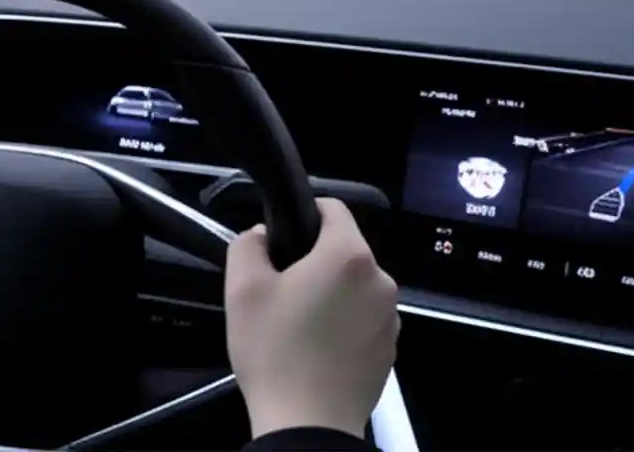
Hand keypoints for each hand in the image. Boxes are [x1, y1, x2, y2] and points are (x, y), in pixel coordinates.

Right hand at [225, 198, 399, 439]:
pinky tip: (318, 348)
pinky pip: (365, 319)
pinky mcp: (391, 348)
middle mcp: (380, 280)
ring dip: (332, 294)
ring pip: (356, 287)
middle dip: (315, 261)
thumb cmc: (274, 351)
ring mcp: (391, 317)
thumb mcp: (242, 289)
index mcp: (348, 256)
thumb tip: (263, 236)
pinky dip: (345, 324)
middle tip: (281, 289)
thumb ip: (249, 245)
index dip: (307, 212)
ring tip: (298, 324)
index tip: (286, 236)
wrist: (307, 424)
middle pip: (345, 251)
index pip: (334, 208)